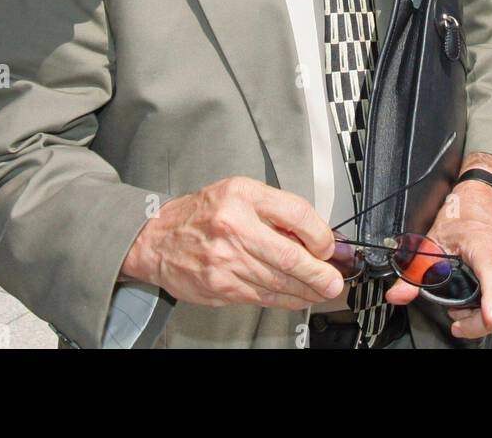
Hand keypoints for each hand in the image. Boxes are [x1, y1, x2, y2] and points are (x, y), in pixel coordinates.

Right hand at [120, 177, 343, 309]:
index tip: (328, 245)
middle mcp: (234, 225)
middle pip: (290, 255)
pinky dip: (287, 299)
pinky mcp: (222, 286)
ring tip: (323, 290)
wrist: (156, 239)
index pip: (296, 213)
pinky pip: (263, 296)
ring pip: (279, 280)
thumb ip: (273, 209)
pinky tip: (299, 297)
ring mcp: (226, 259)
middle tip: (335, 279)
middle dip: (320, 272)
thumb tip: (312, 234)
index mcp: (242, 195)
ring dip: (308, 289)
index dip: (320, 233)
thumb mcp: (237, 192)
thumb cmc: (200, 214)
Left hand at [385, 169, 491, 339]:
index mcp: (485, 248)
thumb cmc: (463, 217)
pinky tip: (478, 311)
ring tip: (464, 316)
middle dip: (479, 324)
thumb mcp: (433, 239)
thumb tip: (398, 295)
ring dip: (487, 323)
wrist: (485, 202)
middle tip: (456, 321)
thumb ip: (415, 270)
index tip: (488, 318)